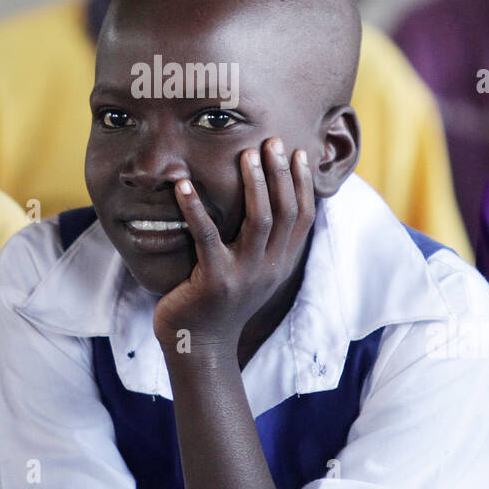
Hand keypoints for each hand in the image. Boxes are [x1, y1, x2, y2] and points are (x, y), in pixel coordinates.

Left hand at [152, 137, 315, 358]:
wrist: (198, 346)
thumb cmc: (219, 302)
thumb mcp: (252, 272)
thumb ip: (262, 242)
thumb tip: (268, 201)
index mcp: (281, 263)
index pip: (303, 217)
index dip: (303, 183)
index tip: (298, 152)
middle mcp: (269, 268)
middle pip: (285, 212)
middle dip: (281, 173)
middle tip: (272, 141)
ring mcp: (244, 275)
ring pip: (259, 221)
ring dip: (254, 184)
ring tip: (245, 154)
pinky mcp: (214, 281)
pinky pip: (207, 237)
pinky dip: (196, 208)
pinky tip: (184, 186)